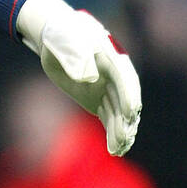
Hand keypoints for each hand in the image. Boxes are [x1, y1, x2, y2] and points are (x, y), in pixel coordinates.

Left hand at [16, 0, 141, 155]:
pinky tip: (115, 150)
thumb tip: (89, 78)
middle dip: (126, 120)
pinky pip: (109, 119)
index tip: (131, 113)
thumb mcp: (65, 43)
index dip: (128, 96)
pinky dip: (112, 134)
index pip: (124, 79)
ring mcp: (108, 90)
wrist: (56, 39)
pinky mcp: (98, 100)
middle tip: (124, 138)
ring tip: (119, 149)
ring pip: (119, 113)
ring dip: (121, 131)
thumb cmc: (61, 37)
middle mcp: (114, 76)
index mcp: (111, 58)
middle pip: (125, 100)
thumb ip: (76, 58)